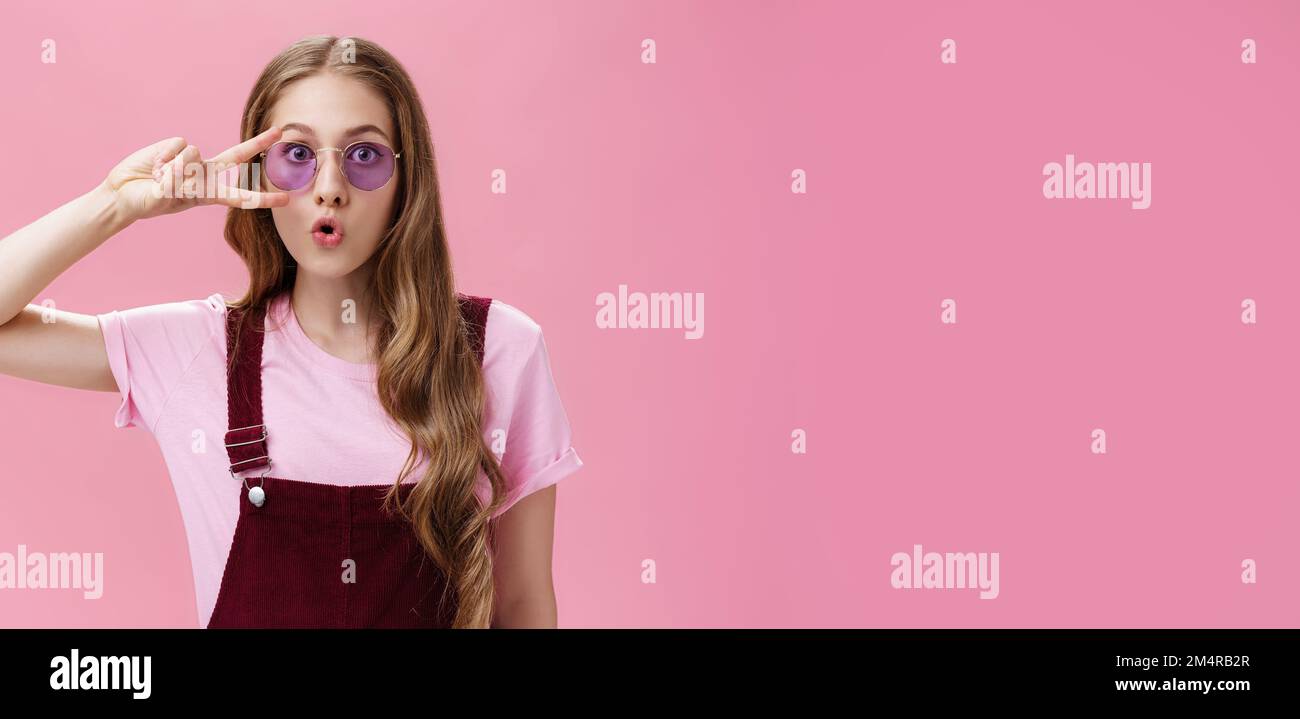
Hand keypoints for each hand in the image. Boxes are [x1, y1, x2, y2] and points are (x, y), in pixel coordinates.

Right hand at [100, 127, 289, 223]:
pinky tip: (153, 164)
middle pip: (237, 156)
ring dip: (171, 166)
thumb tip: (185, 161)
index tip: (284, 199)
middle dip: (258, 143)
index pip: (240, 196)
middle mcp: (204, 173)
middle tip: (279, 132)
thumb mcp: (162, 198)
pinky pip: (176, 145)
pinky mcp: (175, 145)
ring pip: (193, 153)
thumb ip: (174, 182)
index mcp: (207, 194)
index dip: (262, 198)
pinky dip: (162, 156)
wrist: (122, 193)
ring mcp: (191, 159)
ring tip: (156, 176)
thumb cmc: (145, 202)